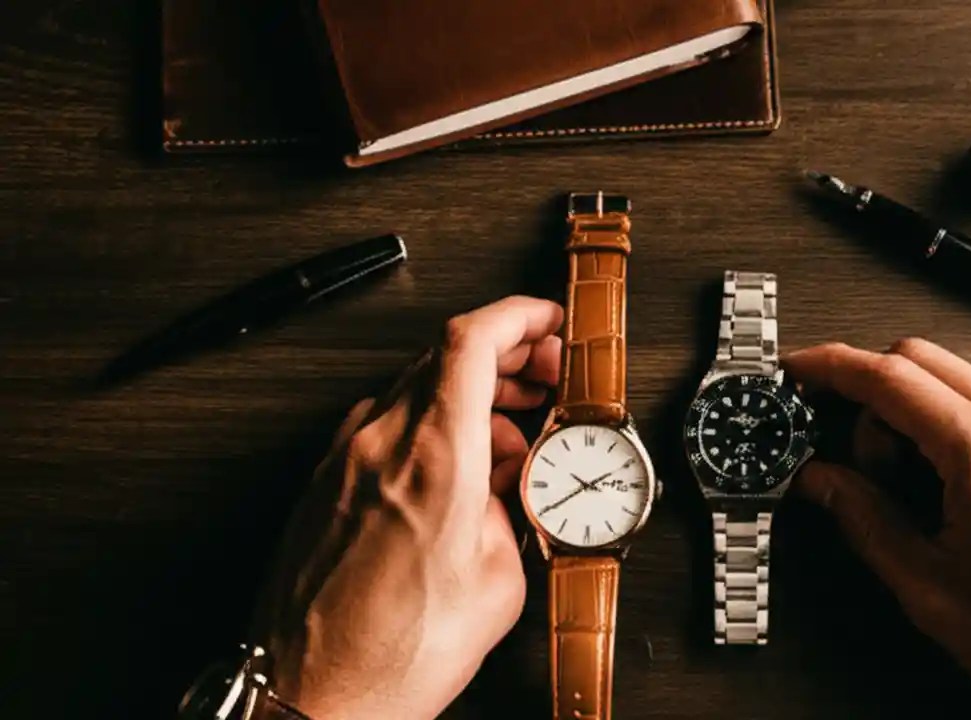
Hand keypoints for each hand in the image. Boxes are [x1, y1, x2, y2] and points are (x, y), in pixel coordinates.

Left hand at [251, 296, 563, 719]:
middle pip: (445, 353)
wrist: (310, 695)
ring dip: (469, 391)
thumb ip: (508, 516)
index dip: (518, 315)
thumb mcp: (495, 585)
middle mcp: (381, 444)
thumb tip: (506, 495)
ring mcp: (344, 459)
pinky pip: (386, 423)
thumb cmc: (391, 655)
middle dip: (506, 353)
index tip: (547, 322)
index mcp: (435, 459)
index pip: (471, 339)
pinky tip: (457, 466)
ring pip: (415, 385)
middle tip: (544, 378)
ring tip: (510, 433)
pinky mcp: (323, 481)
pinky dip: (430, 423)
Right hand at [785, 339, 970, 718]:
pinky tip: (949, 490)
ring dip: (914, 414)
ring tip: (909, 491)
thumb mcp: (932, 590)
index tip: (798, 370)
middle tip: (853, 460)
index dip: (827, 366)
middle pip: (918, 359)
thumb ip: (864, 521)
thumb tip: (822, 484)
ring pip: (956, 380)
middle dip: (868, 394)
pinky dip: (953, 427)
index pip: (886, 376)